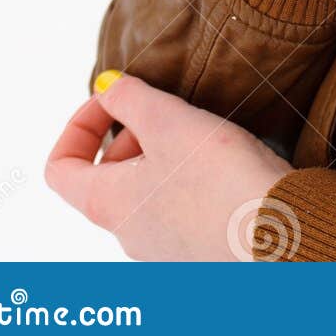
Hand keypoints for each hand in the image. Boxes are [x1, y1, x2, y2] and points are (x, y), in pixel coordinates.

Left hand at [44, 73, 293, 260]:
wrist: (276, 233)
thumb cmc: (218, 180)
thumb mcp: (168, 119)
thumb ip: (130, 98)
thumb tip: (107, 85)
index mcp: (108, 204)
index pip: (59, 170)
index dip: (78, 126)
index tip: (112, 102)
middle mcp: (128, 235)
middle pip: (104, 178)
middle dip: (128, 135)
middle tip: (164, 113)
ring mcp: (163, 248)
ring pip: (143, 192)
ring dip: (161, 154)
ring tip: (199, 133)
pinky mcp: (197, 250)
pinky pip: (177, 209)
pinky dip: (187, 178)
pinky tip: (221, 162)